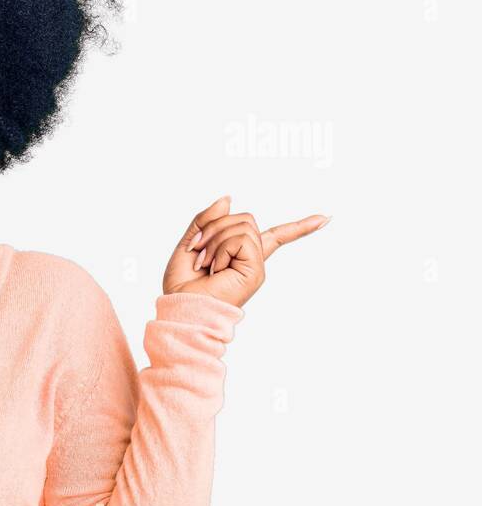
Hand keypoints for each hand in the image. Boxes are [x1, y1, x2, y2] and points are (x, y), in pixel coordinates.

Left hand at [162, 194, 329, 308]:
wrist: (181, 307)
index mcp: (240, 254)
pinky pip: (241, 239)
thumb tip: (228, 199)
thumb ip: (207, 220)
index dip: (299, 227)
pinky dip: (221, 249)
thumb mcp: (190, 242)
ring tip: (204, 263)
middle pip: (245, 218)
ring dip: (215, 239)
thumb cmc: (182, 285)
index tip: (325, 219)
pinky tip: (214, 268)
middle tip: (198, 252)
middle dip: (214, 227)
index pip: (275, 236)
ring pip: (243, 225)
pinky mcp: (256, 271)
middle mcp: (252, 259)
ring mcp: (256, 265)